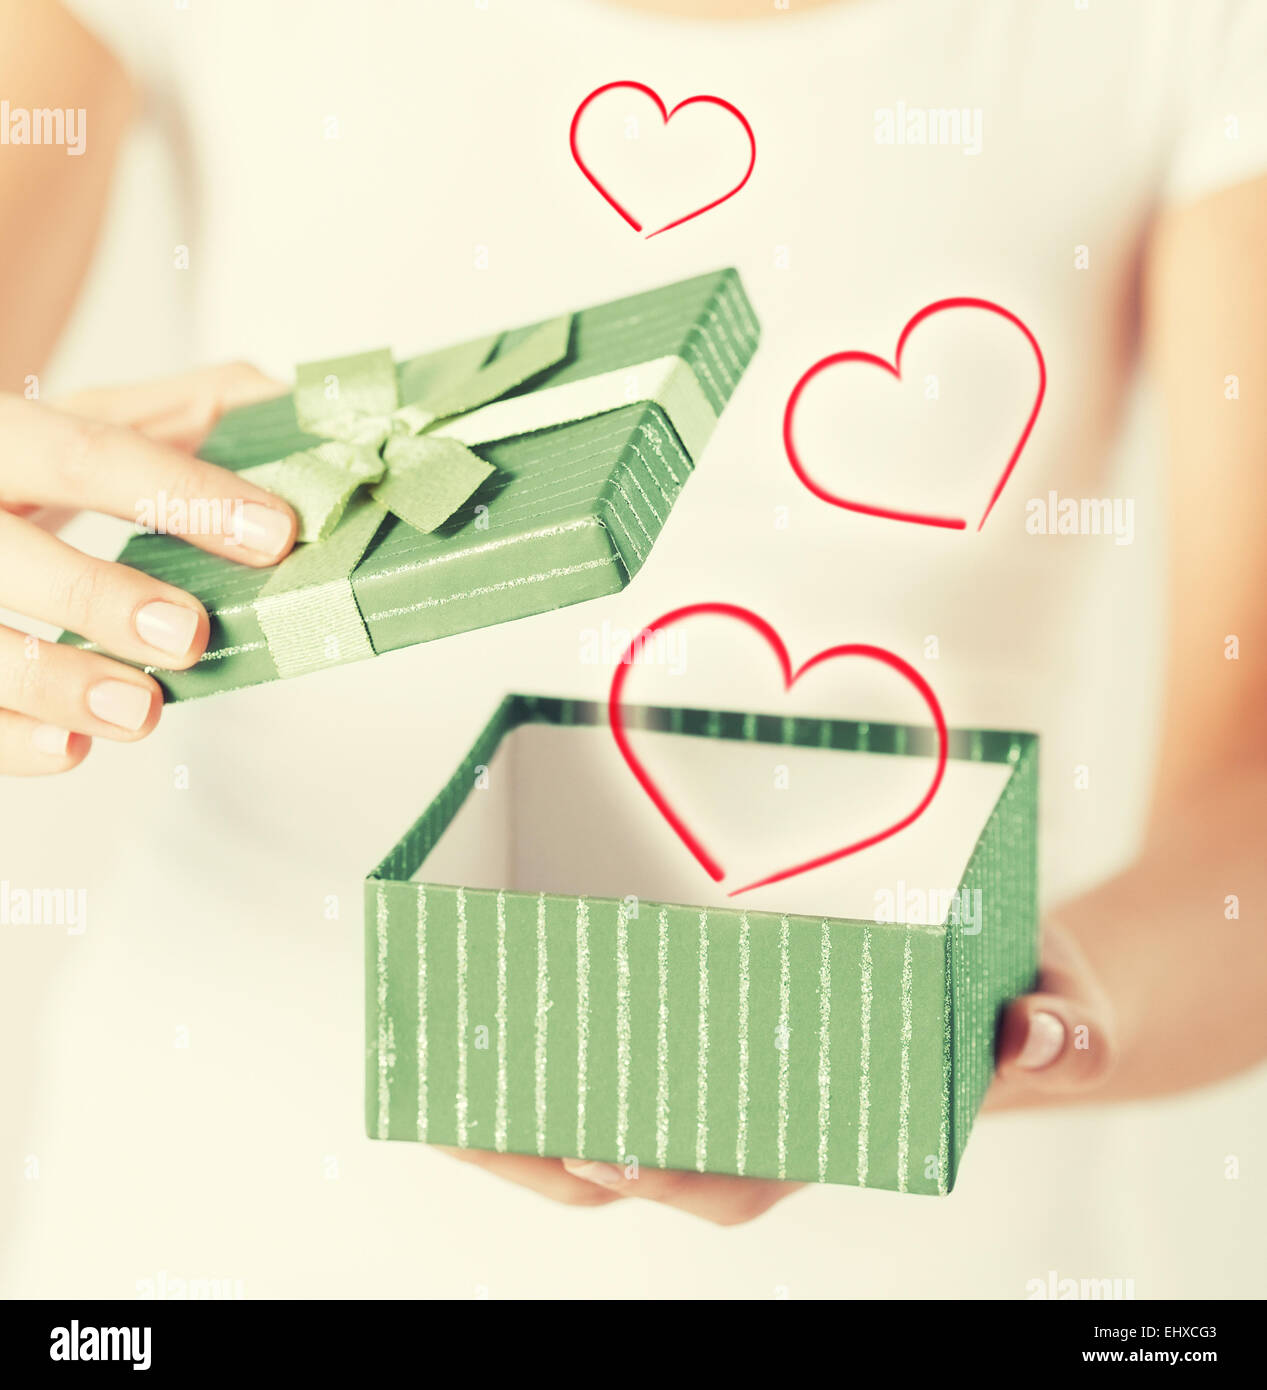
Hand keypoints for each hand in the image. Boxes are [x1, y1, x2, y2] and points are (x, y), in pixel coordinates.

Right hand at [0, 363, 296, 775]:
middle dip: (100, 598)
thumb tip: (287, 403)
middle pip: (11, 553)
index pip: (86, 452)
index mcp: (2, 432)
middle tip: (190, 634)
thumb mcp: (96, 418)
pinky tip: (72, 749)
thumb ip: (187, 411)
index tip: (273, 535)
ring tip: (141, 710)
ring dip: (59, 683)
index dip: (182, 494)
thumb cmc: (33, 463)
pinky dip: (9, 738)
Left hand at [442, 924, 1119, 1222]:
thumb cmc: (1019, 992)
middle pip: (644, 1164)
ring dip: (523, 1122)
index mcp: (832, 1119)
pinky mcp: (699, 1018)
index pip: (743, 1172)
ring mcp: (723, 1068)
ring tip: (440, 1088)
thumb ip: (1062, 1026)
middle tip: (470, 1117)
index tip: (612, 1155)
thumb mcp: (1057, 999)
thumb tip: (1041, 1036)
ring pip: (606, 1126)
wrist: (1003, 972)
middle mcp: (762, 1108)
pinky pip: (612, 1057)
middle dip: (559, 1155)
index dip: (677, 1174)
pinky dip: (546, 1059)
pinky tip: (487, 1026)